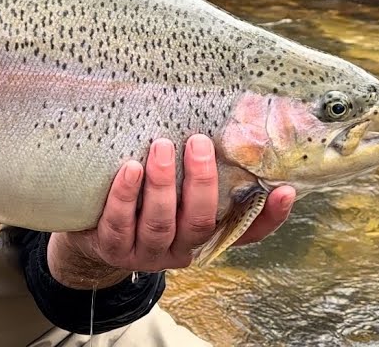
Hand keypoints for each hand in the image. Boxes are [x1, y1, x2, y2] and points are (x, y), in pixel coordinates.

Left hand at [47, 135, 294, 288]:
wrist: (92, 233)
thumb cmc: (142, 201)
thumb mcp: (175, 190)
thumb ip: (200, 170)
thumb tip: (234, 125)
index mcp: (204, 236)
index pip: (245, 232)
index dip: (268, 217)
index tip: (285, 189)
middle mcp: (180, 250)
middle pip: (200, 223)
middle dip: (201, 182)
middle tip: (198, 142)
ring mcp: (146, 252)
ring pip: (160, 224)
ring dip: (162, 185)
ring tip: (161, 147)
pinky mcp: (112, 248)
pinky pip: (119, 224)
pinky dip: (124, 197)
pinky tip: (129, 170)